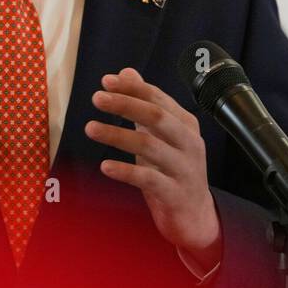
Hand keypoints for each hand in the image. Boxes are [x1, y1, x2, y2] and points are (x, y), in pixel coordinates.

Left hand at [85, 67, 220, 262]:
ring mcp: (184, 168)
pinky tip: (105, 166)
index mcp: (186, 125)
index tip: (106, 81)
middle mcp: (189, 143)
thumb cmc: (173, 170)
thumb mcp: (161, 135)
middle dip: (125, 104)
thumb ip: (145, 104)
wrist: (196, 216)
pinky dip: (125, 171)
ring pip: (149, 146)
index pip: (158, 99)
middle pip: (156, 117)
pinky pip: (148, 179)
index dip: (132, 88)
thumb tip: (126, 72)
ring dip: (117, 135)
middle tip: (97, 98)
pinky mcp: (175, 193)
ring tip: (90, 128)